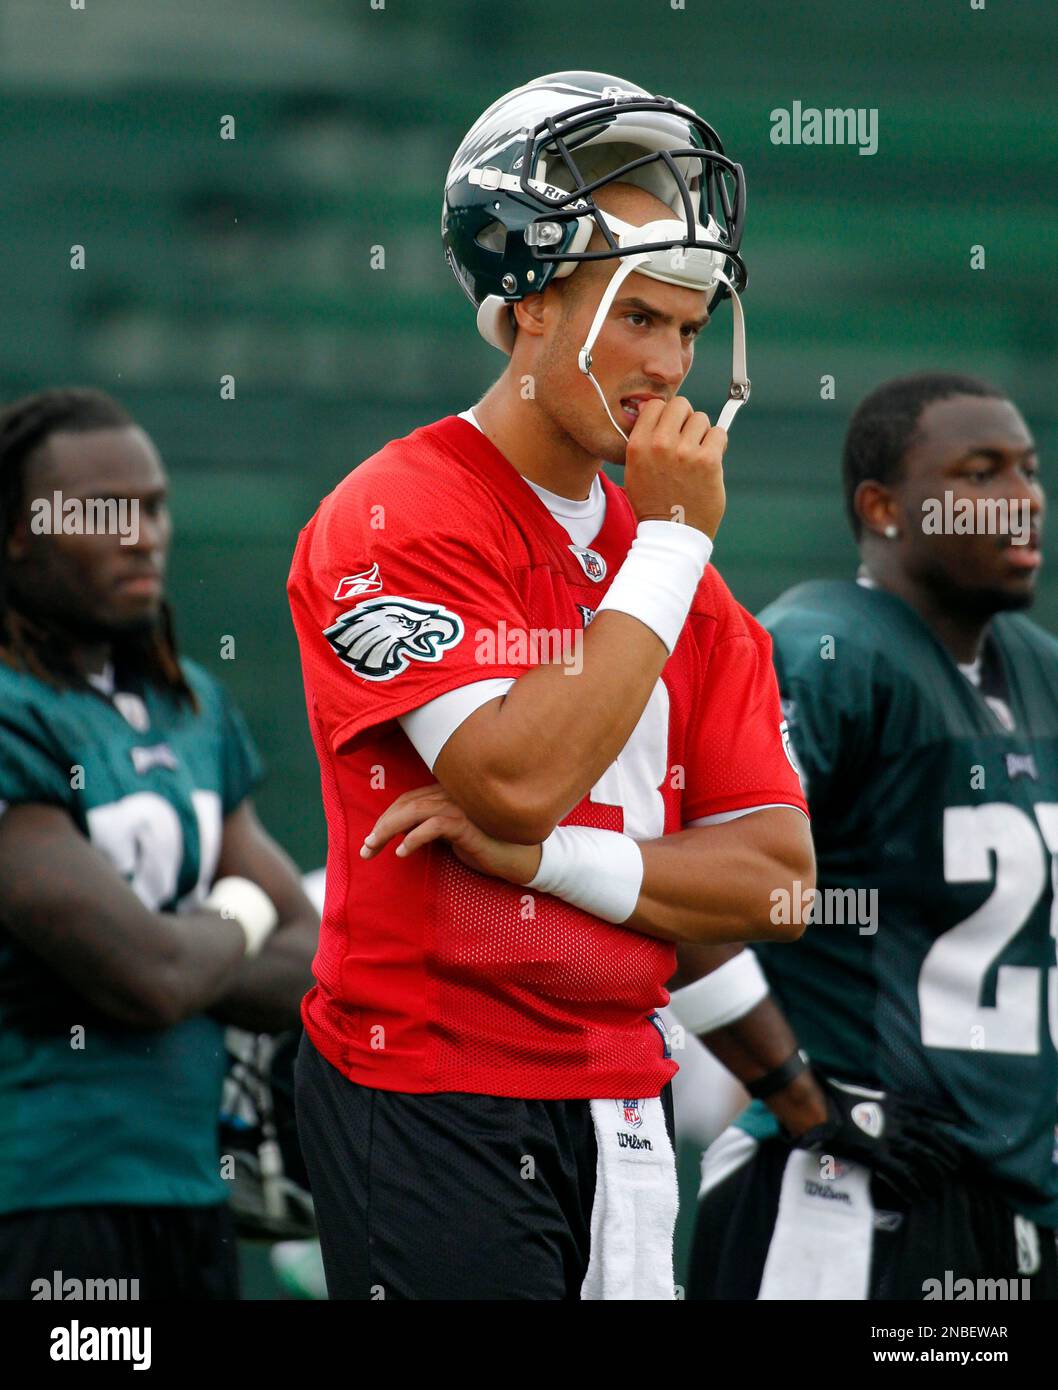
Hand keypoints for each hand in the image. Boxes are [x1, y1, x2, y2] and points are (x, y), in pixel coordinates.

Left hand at [359, 782, 541, 885]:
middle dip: (381, 825)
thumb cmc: (489, 848)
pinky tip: (402, 851)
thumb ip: (432, 828)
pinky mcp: (469, 823)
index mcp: (449, 794)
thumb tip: (401, 833)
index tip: (370, 841)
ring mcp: (462, 806)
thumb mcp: (454, 837)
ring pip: (415, 810)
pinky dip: (414, 837)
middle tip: (365, 849)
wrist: (523, 860)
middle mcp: (454, 794)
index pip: (408, 799)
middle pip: (407, 803)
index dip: (386, 818)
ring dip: (389, 830)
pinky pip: (435, 825)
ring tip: (374, 848)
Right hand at [624, 395, 726, 538]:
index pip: (655, 405)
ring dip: (702, 434)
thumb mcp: (635, 469)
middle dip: (686, 419)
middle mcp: (659, 444)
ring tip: (696, 456)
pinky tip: (709, 462)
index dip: (665, 414)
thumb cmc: (654, 502)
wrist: (672, 533)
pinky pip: (719, 434)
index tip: (671, 428)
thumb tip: (652, 407)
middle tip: (687, 440)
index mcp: (638, 445)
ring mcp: (684, 452)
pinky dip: (717, 445)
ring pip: (701, 418)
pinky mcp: (707, 461)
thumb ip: (643, 439)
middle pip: (681, 405)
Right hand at [791, 1071, 961, 1203]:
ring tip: (940, 1183)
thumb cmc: (832, 1099)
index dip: (942, 1115)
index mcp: (892, 1102)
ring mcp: (889, 1139)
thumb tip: (847, 1081)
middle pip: (930, 1137)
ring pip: (921, 1158)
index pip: (925, 1108)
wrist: (819, 1112)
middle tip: (956, 1164)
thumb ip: (866, 1094)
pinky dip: (912, 1186)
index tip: (957, 1121)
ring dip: (933, 1172)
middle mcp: (896, 1120)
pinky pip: (902, 1175)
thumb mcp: (854, 1090)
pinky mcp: (879, 1156)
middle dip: (945, 1151)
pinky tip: (918, 1195)